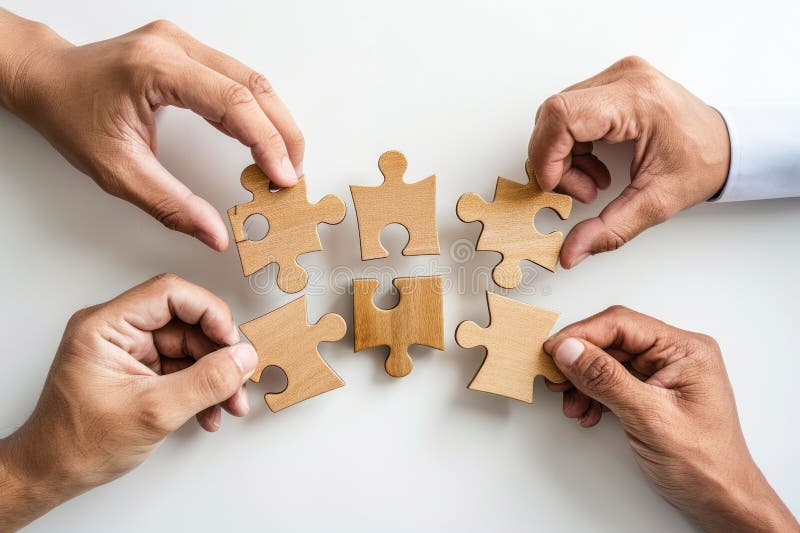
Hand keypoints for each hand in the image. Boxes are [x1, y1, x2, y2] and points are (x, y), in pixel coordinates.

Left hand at [0, 11, 303, 249]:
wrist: (46, 79)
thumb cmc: (71, 114)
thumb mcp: (117, 170)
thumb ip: (170, 204)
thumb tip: (215, 233)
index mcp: (156, 68)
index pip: (232, 102)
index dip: (267, 142)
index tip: (283, 177)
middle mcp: (175, 47)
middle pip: (253, 86)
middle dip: (283, 134)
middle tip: (292, 175)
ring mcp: (183, 44)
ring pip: (251, 80)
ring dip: (275, 123)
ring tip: (284, 163)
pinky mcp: (187, 52)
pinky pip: (236, 79)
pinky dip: (256, 112)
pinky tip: (262, 140)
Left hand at [0, 274, 256, 529]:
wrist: (53, 475)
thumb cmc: (78, 443)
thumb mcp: (153, 412)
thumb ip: (205, 382)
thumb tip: (242, 359)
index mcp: (106, 326)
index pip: (169, 294)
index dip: (208, 312)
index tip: (231, 341)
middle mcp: (117, 332)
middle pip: (186, 324)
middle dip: (217, 355)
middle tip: (237, 380)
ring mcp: (129, 352)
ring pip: (190, 348)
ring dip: (214, 377)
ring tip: (229, 405)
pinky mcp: (139, 372)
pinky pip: (182, 369)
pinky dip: (201, 390)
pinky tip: (209, 412)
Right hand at [528, 56, 729, 267]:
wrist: (728, 145)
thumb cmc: (703, 163)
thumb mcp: (656, 202)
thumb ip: (610, 229)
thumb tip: (571, 252)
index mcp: (637, 99)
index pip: (562, 115)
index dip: (547, 154)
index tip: (554, 185)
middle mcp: (623, 78)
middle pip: (554, 115)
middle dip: (554, 160)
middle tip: (582, 189)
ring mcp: (616, 77)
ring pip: (557, 116)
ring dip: (563, 155)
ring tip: (593, 180)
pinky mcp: (611, 84)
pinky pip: (571, 113)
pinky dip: (572, 145)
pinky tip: (595, 164)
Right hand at [544, 306, 797, 530]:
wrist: (721, 501)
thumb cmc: (705, 465)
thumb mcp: (649, 418)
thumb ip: (606, 379)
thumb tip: (570, 349)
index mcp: (686, 350)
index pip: (621, 324)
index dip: (581, 335)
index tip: (553, 351)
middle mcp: (676, 355)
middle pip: (612, 340)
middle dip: (580, 362)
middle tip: (555, 378)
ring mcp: (664, 372)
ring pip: (608, 360)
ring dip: (584, 381)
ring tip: (573, 403)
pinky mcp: (653, 390)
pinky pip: (612, 379)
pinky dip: (594, 394)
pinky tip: (588, 410)